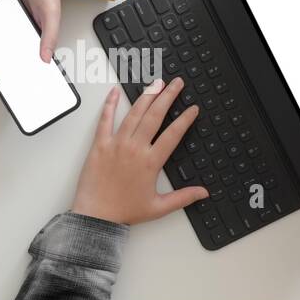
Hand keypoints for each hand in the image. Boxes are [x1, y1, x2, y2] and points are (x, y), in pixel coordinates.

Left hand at [0, 0, 61, 81]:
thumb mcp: (51, 16)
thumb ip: (49, 37)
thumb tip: (46, 58)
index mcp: (40, 42)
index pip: (27, 66)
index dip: (15, 78)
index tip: (3, 86)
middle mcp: (27, 39)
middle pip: (10, 60)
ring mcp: (15, 30)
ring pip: (0, 49)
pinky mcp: (6, 22)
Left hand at [71, 78, 208, 224]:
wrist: (96, 216)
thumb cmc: (124, 211)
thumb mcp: (158, 207)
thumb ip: (183, 198)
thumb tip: (203, 193)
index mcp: (150, 162)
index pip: (173, 134)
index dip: (185, 120)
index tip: (193, 109)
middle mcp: (135, 149)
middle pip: (155, 116)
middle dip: (168, 97)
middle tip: (177, 84)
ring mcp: (116, 144)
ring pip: (134, 114)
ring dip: (147, 96)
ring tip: (156, 83)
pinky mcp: (100, 145)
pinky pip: (105, 120)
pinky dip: (110, 105)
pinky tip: (116, 92)